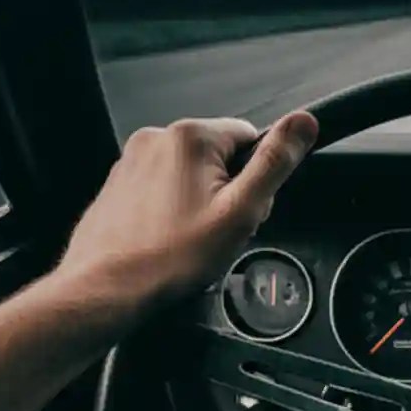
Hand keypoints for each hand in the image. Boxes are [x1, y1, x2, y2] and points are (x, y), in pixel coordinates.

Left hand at [57, 112, 318, 306]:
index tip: (243, 209)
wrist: (106, 288)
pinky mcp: (119, 183)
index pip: (250, 138)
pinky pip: (162, 189)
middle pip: (220, 157)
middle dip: (227, 192)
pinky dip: (171, 211)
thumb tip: (303, 123)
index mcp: (191, 137)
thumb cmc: (171, 257)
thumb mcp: (241, 211)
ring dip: (199, 203)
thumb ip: (275, 163)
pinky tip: (168, 239)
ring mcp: (133, 160)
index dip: (256, 178)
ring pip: (191, 174)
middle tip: (217, 231)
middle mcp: (157, 138)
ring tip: (190, 239)